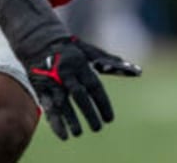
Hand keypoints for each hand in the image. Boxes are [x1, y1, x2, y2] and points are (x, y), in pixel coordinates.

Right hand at [23, 36, 142, 139]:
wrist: (39, 42)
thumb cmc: (72, 50)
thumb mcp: (90, 51)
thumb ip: (110, 61)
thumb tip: (136, 71)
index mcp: (81, 64)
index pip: (94, 86)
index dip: (102, 103)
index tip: (110, 119)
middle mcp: (67, 73)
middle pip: (79, 95)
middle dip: (88, 113)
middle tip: (98, 128)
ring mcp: (52, 81)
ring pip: (62, 103)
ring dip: (70, 119)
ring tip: (80, 133)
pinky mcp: (41, 88)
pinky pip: (48, 107)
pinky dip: (56, 122)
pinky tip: (64, 135)